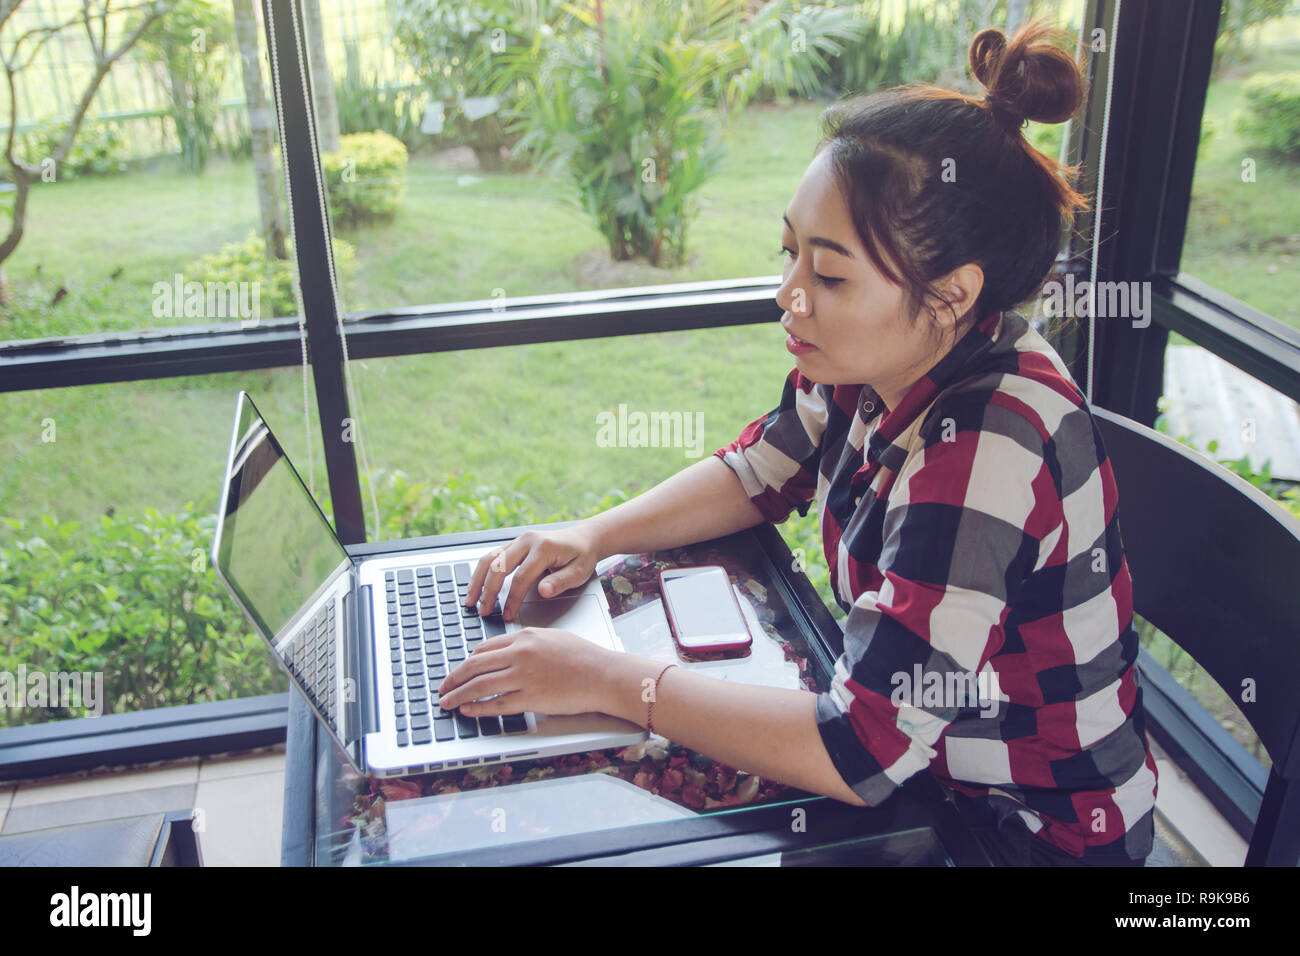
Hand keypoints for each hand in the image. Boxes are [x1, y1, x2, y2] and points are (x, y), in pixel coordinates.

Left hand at [436, 627, 615, 716]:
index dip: (468, 662)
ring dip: (458, 695)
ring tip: (446, 702)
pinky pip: (496, 705)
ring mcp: (524, 677)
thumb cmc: (584, 657)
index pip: (486, 648)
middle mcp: (521, 654)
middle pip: (475, 666)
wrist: (603, 675)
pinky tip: (467, 710)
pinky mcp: (531, 698)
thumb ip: (527, 642)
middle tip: (442, 687)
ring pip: (480, 686)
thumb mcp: (552, 638)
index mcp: (526, 636)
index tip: (460, 671)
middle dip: (454, 678)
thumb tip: (504, 651)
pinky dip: (478, 708)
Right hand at [465, 524, 602, 621]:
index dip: (512, 599)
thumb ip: (560, 582)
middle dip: (488, 591)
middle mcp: (527, 540)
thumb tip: (543, 591)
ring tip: (471, 599)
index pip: (521, 577)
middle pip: (499, 566)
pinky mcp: (514, 544)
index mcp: (543, 548)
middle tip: (483, 611)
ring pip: (490, 558)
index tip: (507, 615)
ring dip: (478, 580)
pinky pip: (493, 556)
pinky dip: (482, 572)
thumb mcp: (579, 572)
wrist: (584, 538)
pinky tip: (476, 586)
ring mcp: (519, 540)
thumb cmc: (581, 556)